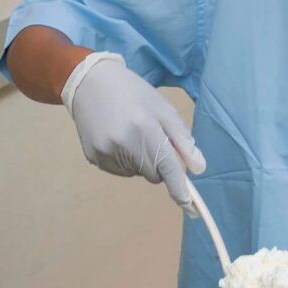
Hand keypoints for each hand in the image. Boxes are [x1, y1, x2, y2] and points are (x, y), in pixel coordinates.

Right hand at [63, 52, 205, 209]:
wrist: (89, 83)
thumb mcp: (162, 108)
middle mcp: (122, 144)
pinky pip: (120, 171)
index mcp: (143, 128)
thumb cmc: (132, 92)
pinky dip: (125, 161)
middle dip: (158, 163)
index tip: (189, 205)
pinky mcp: (94, 158)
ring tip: (130, 134)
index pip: (166, 167)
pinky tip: (117, 139)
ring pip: (136, 174)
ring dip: (140, 162)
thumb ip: (181, 139)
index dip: (179, 187)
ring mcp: (105, 153)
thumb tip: (198, 167)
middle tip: (150, 137)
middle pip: (153, 174)